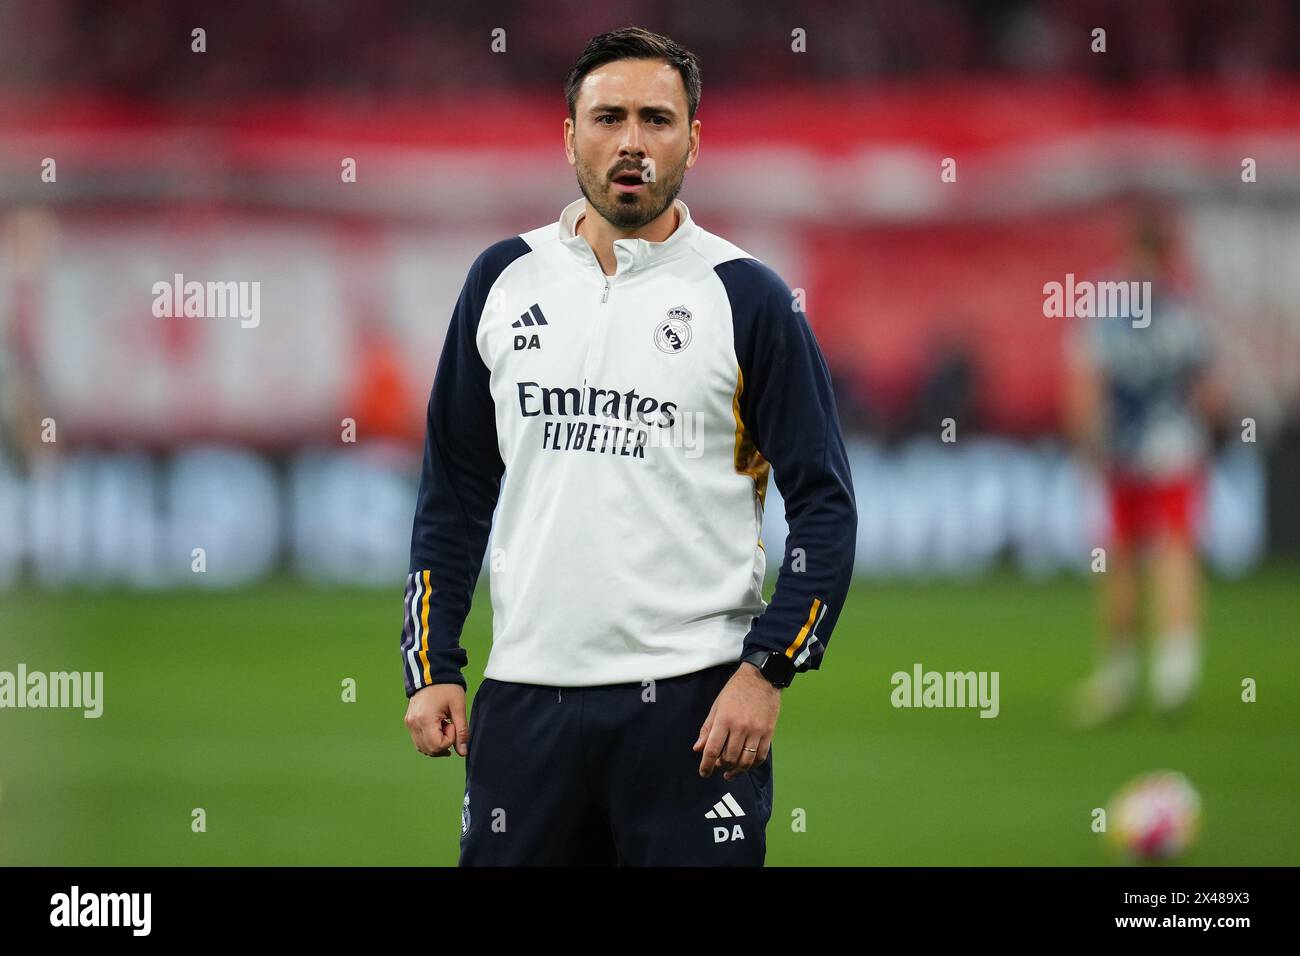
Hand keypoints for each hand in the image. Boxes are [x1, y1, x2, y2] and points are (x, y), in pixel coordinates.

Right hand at [404, 683, 468, 757]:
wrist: (431, 673)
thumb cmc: (447, 687)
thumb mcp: (458, 707)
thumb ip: (462, 731)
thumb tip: (463, 753)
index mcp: (425, 719)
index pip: (437, 746)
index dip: (450, 739)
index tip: (453, 724)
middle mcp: (413, 724)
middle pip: (430, 750)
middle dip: (444, 743)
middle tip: (449, 725)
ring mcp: (409, 723)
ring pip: (423, 748)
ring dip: (436, 743)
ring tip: (443, 725)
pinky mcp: (409, 722)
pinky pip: (418, 740)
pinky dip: (429, 740)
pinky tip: (437, 727)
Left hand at [693, 663, 780, 779]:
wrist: (761, 678)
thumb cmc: (735, 691)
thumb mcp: (717, 706)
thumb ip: (707, 729)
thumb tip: (697, 749)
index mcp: (724, 720)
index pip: (712, 750)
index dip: (706, 766)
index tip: (704, 773)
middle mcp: (740, 727)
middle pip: (728, 758)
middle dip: (720, 767)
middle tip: (717, 767)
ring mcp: (756, 731)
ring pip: (745, 761)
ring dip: (736, 771)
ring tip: (730, 773)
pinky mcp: (768, 733)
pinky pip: (760, 756)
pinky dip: (752, 765)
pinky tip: (745, 766)